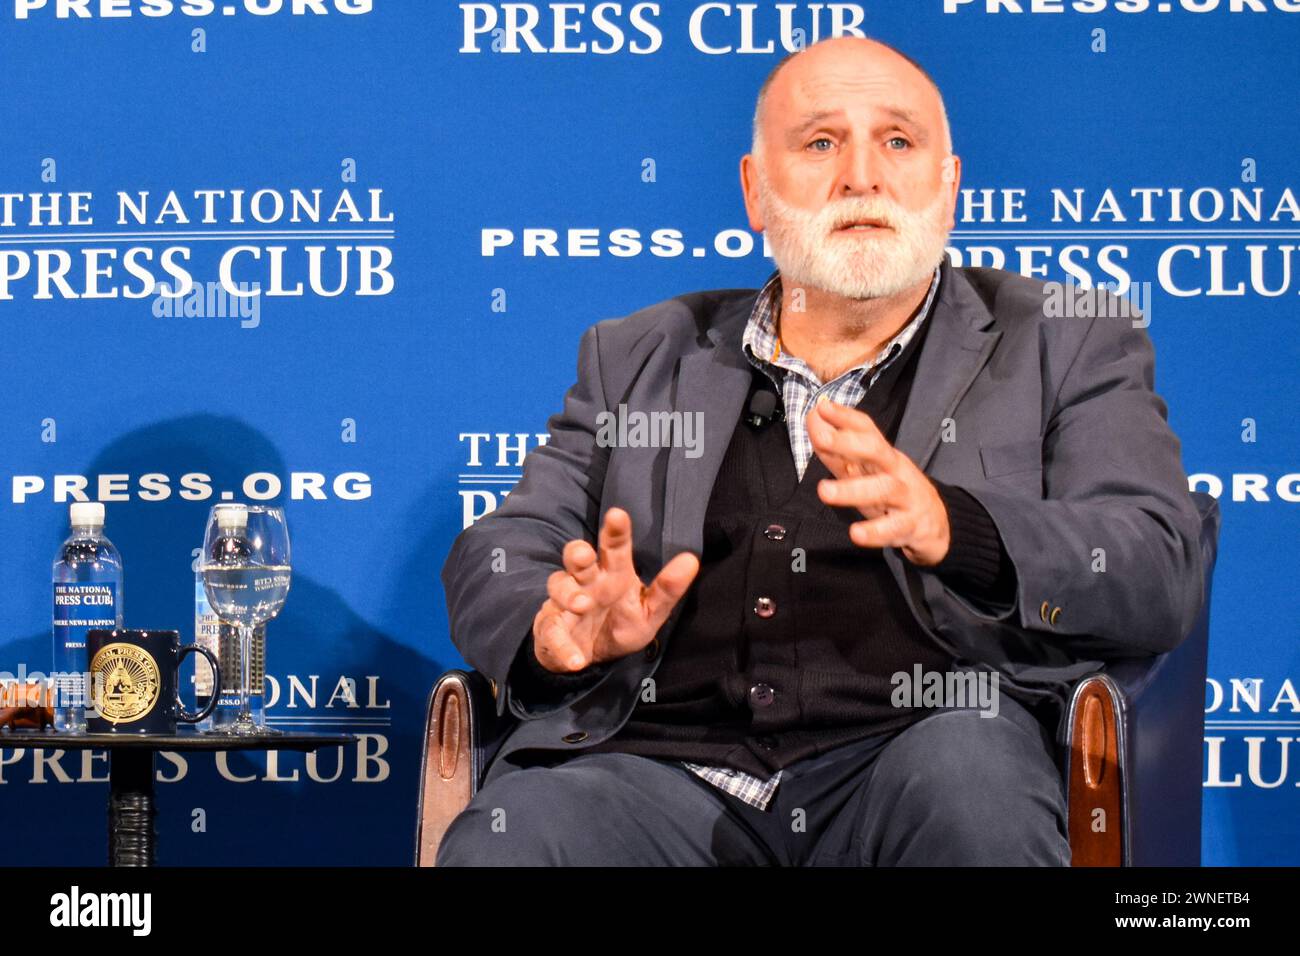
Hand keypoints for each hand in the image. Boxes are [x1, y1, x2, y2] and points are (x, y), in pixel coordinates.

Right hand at [531, 507, 699, 672]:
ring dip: (568, 594)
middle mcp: (587, 582)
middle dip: (578, 553)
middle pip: (578, 558)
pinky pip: (552, 633)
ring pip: (559, 586)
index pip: (614, 547)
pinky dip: (562, 647)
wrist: (591, 657)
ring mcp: (565, 602)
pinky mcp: (551, 628)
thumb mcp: (650, 611)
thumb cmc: (621, 624)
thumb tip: (691, 560)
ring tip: (582, 604)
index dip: (615, 531)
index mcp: (613, 574)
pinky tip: (576, 660)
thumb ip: (668, 589)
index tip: (618, 514)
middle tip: (583, 555)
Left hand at [806, 399, 950, 565]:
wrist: (938, 525)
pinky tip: (856, 533)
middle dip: (848, 443)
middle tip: (822, 439)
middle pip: (876, 451)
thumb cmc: (893, 493)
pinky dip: (875, 532)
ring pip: (883, 489)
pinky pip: (894, 528)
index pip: (867, 430)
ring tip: (824, 491)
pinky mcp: (911, 526)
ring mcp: (906, 498)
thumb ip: (836, 451)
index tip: (821, 406)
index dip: (845, 417)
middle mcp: (896, 471)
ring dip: (852, 490)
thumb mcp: (865, 472)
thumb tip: (813, 421)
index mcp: (883, 456)